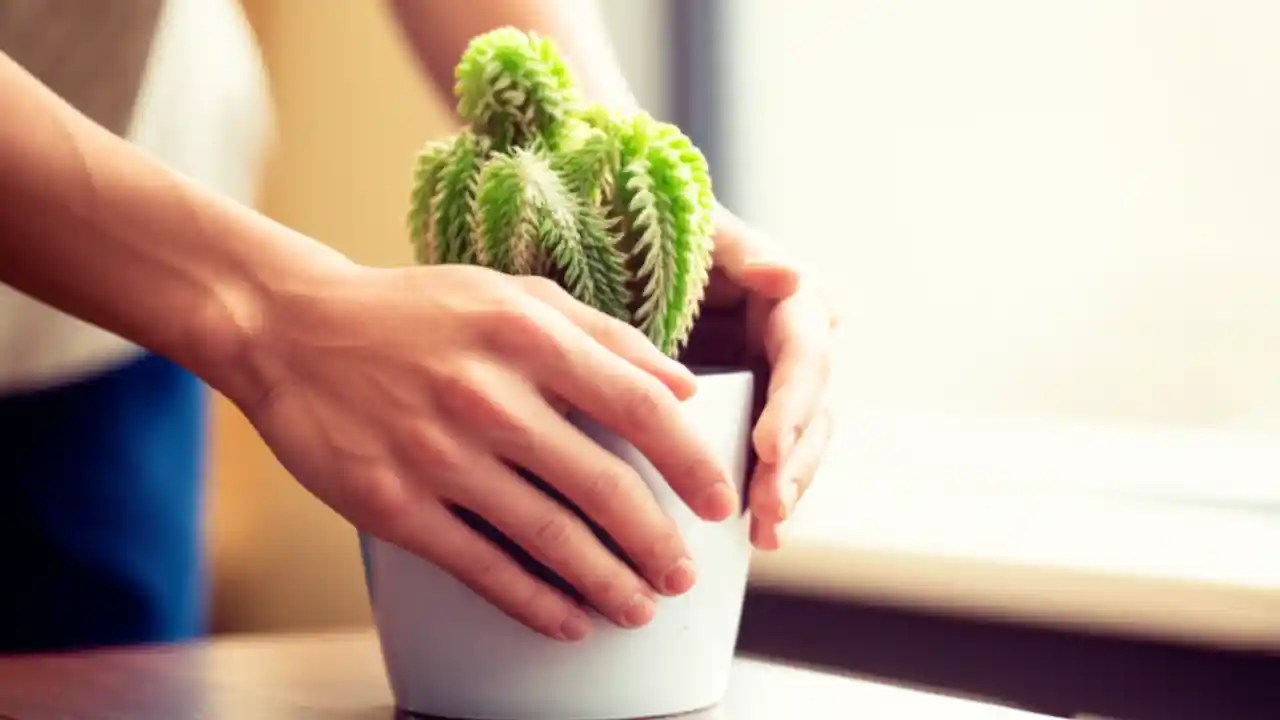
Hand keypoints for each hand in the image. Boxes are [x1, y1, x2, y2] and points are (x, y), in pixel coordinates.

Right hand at [228, 262, 737, 640]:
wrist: (292, 331)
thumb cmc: (416, 312)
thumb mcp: (511, 296)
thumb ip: (602, 334)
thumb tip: (681, 385)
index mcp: (528, 336)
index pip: (639, 408)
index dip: (690, 464)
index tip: (717, 504)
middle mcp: (489, 396)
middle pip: (602, 486)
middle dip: (656, 542)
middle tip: (684, 575)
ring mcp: (439, 455)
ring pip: (549, 537)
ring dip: (608, 583)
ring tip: (642, 608)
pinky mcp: (394, 504)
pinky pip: (482, 567)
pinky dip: (535, 603)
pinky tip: (570, 621)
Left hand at [681, 205, 837, 549]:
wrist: (622, 256)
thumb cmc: (660, 232)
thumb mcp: (698, 233)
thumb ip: (742, 252)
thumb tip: (791, 276)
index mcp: (793, 300)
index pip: (806, 354)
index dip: (793, 402)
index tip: (768, 446)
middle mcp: (797, 345)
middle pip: (812, 410)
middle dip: (794, 462)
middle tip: (769, 507)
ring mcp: (777, 383)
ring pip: (800, 443)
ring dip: (787, 488)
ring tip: (765, 533)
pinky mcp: (755, 412)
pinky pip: (772, 458)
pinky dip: (766, 493)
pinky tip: (758, 536)